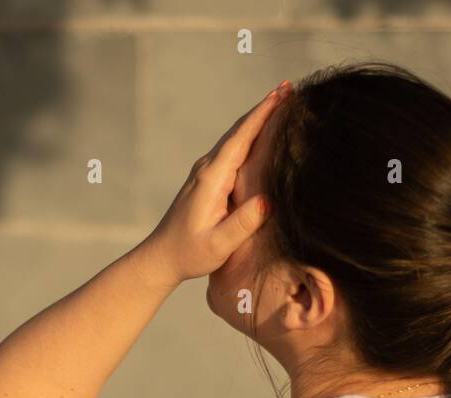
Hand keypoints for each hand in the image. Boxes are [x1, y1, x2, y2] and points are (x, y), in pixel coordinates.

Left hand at [142, 81, 289, 284]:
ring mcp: (205, 172)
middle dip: (264, 108)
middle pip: (239, 131)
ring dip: (257, 119)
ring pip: (235, 138)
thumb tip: (268, 201)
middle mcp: (207, 169)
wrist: (162, 257)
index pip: (240, 139)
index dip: (262, 115)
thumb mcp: (218, 245)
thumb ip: (242, 224)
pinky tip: (261, 133)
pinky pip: (232, 150)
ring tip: (281, 101)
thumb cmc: (189, 253)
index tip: (281, 94)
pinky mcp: (207, 179)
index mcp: (212, 179)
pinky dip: (249, 135)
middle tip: (289, 88)